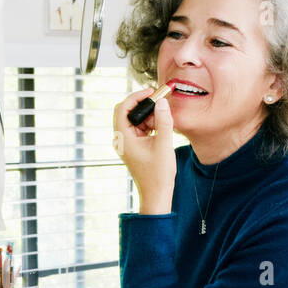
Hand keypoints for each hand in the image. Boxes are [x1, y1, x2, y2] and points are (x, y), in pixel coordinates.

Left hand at [112, 87, 176, 214]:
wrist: (156, 195)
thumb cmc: (158, 175)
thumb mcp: (164, 145)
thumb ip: (164, 121)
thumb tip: (162, 102)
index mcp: (123, 139)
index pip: (122, 108)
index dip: (136, 97)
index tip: (151, 92)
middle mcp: (122, 140)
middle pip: (127, 112)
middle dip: (144, 105)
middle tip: (160, 102)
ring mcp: (127, 144)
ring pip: (135, 120)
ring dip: (149, 116)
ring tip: (164, 119)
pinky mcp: (134, 147)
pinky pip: (140, 129)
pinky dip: (151, 125)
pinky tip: (162, 128)